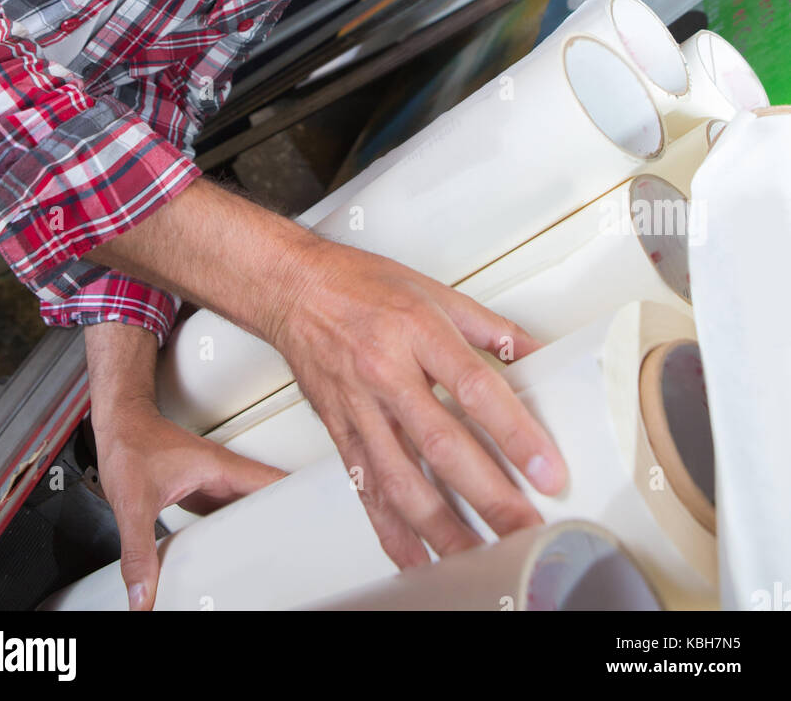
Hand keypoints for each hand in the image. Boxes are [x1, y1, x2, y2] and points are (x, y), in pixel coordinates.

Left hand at [93, 399, 285, 609]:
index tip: (316, 524)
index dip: (300, 500)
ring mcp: (216, 481)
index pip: (274, 482)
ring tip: (277, 554)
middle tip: (300, 550)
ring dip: (265, 525)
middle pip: (270, 497)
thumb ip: (138, 553)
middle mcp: (223, 473)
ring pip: (253, 504)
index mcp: (220, 467)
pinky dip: (240, 528)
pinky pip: (233, 511)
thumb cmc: (130, 444)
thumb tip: (143, 595)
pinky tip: (239, 547)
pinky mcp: (204, 490)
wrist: (119, 424)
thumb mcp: (133, 504)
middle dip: (287, 521)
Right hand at [268, 238, 565, 570]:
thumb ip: (492, 330)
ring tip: (481, 556)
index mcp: (417, 331)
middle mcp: (386, 372)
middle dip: (488, 495)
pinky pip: (367, 489)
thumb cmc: (360, 285)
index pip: (475, 388)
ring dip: (444, 528)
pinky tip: (417, 556)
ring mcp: (359, 407)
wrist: (295, 289)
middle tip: (525, 527)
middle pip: (442, 444)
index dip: (515, 433)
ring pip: (402, 480)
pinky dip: (393, 531)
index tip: (546, 469)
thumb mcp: (436, 292)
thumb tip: (540, 357)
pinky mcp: (339, 432)